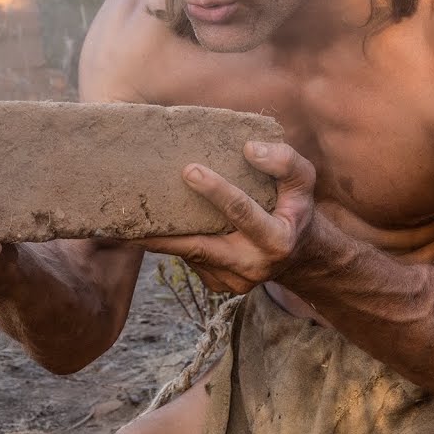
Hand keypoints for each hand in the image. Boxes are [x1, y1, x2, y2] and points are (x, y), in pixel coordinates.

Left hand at [136, 141, 316, 294]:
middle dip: (167, 233)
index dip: (216, 191)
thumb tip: (249, 148)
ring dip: (161, 240)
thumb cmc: (295, 208)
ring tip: (130, 222)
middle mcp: (254, 266)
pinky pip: (191, 261)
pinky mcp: (219, 285)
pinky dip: (173, 244)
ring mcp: (234, 282)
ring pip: (190, 256)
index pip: (242, 212)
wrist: (299, 253)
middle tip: (138, 213)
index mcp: (276, 239)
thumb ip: (284, 161)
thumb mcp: (303, 181)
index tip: (190, 170)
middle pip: (201, 248)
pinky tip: (154, 228)